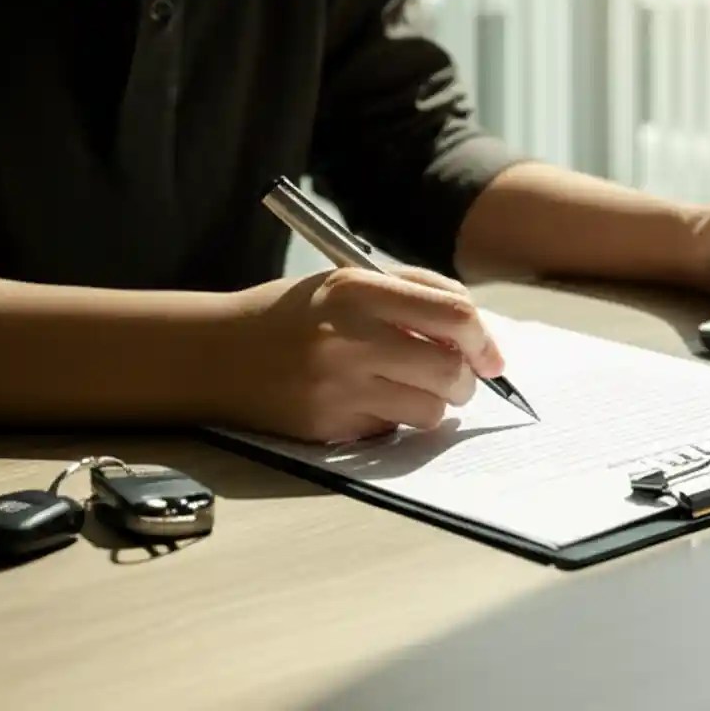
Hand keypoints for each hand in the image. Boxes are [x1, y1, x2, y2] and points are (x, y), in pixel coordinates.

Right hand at [224, 266, 503, 442]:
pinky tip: (364, 401)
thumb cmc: (297, 314)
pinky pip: (393, 431)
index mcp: (359, 289)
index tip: (492, 357)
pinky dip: (393, 419)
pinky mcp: (329, 425)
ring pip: (430, 411)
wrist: (217, 352)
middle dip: (466, 381)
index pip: (454, 315)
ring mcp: (338, 386)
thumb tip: (477, 329)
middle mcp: (350, 337)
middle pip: (450, 371)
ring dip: (431, 404)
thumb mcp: (349, 279)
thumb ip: (415, 292)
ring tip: (405, 388)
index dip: (485, 340)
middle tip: (457, 380)